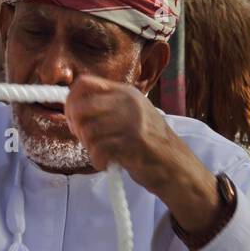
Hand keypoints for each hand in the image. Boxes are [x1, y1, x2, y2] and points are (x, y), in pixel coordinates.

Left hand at [64, 74, 218, 230]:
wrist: (178, 167)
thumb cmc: (151, 145)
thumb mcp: (133, 116)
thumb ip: (110, 108)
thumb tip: (74, 110)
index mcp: (126, 92)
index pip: (84, 84)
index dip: (72, 102)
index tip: (75, 120)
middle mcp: (128, 103)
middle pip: (81, 108)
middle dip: (76, 128)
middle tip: (86, 141)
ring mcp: (132, 122)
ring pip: (88, 131)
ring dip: (89, 148)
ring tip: (102, 155)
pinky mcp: (132, 144)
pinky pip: (99, 150)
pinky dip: (98, 161)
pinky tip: (107, 164)